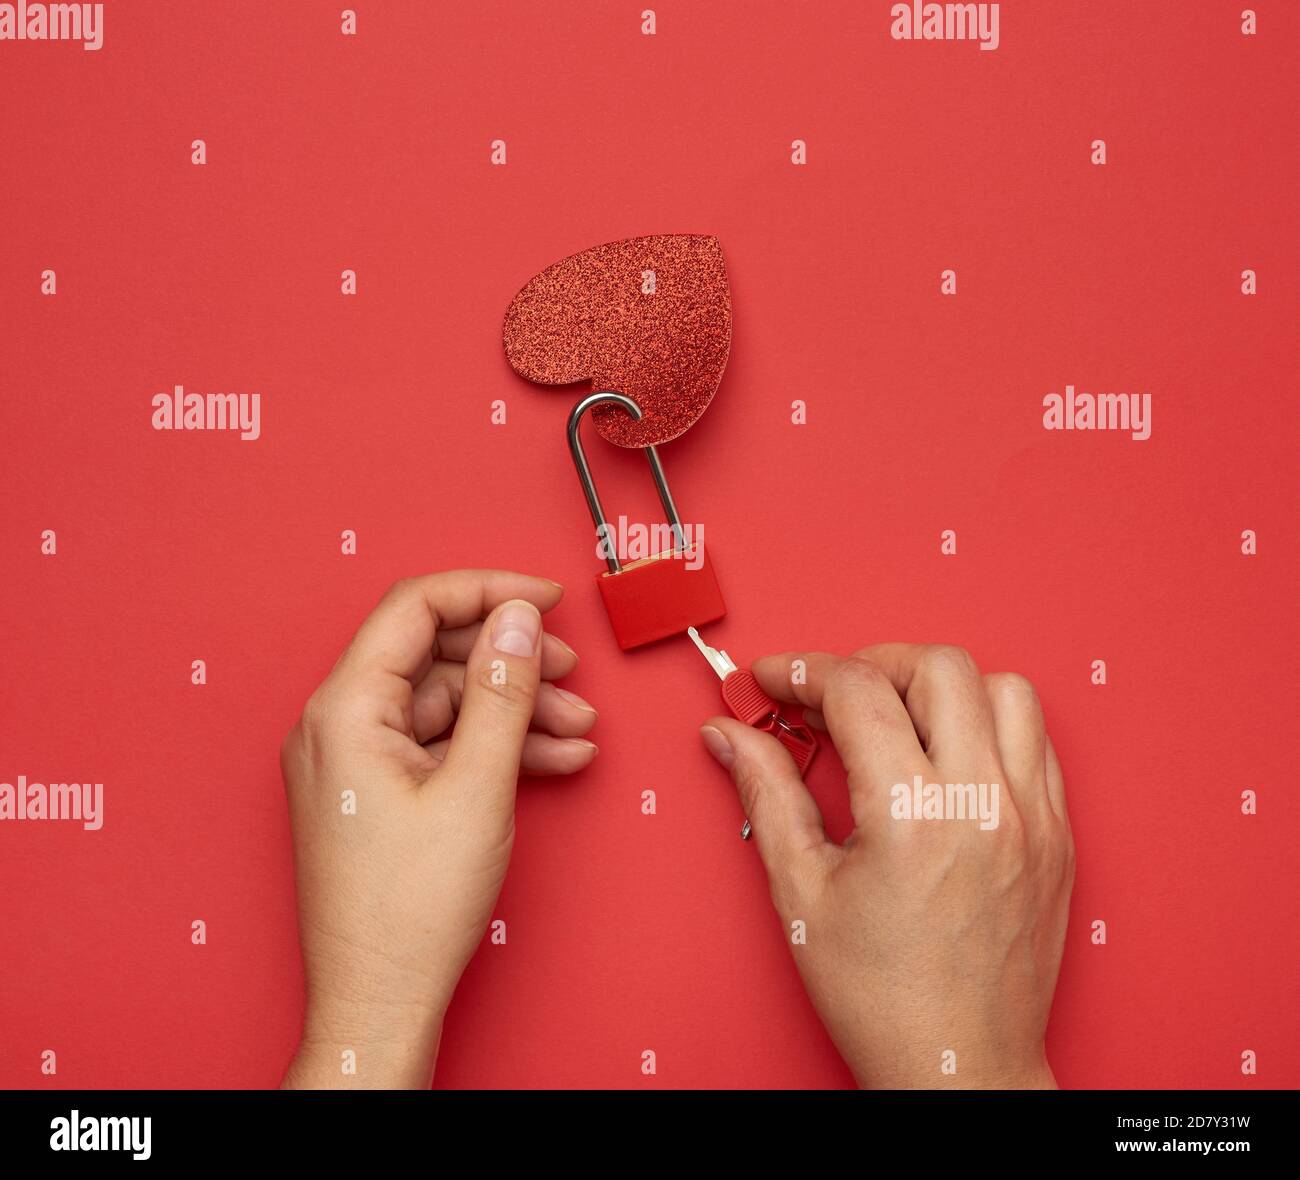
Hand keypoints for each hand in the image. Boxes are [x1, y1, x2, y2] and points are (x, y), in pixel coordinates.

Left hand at [280, 571, 597, 1088]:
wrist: (380, 1003)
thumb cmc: (409, 913)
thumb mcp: (476, 787)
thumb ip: (502, 692)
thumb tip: (518, 619)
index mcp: (345, 710)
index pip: (416, 608)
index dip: (488, 591)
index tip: (547, 598)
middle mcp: (339, 725)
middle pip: (435, 655)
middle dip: (513, 662)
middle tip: (572, 676)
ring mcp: (356, 761)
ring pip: (446, 703)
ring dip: (515, 710)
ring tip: (577, 732)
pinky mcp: (377, 792)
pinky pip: (441, 745)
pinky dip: (494, 747)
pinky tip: (551, 761)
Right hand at [701, 644, 1073, 1088]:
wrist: (959, 1068)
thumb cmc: (881, 999)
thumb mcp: (801, 894)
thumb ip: (766, 794)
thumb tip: (730, 735)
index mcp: (913, 816)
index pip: (857, 690)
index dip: (801, 670)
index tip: (773, 681)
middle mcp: (985, 803)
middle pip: (938, 667)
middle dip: (872, 663)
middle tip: (833, 696)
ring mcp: (1033, 817)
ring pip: (1004, 689)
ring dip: (941, 687)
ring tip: (897, 720)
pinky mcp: (1060, 836)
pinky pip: (1037, 740)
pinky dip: (990, 724)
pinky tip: (949, 755)